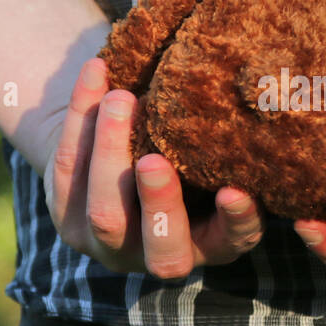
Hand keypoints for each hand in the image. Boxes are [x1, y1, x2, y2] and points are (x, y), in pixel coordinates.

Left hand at [45, 58, 265, 278]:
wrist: (114, 157)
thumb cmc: (185, 150)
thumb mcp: (209, 159)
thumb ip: (224, 146)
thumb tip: (259, 86)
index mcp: (208, 243)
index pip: (230, 242)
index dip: (235, 222)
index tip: (234, 191)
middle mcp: (157, 254)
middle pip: (159, 246)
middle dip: (158, 201)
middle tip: (154, 159)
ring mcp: (106, 244)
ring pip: (104, 210)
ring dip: (111, 151)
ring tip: (122, 97)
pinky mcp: (65, 218)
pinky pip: (69, 169)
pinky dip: (80, 116)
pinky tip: (96, 71)